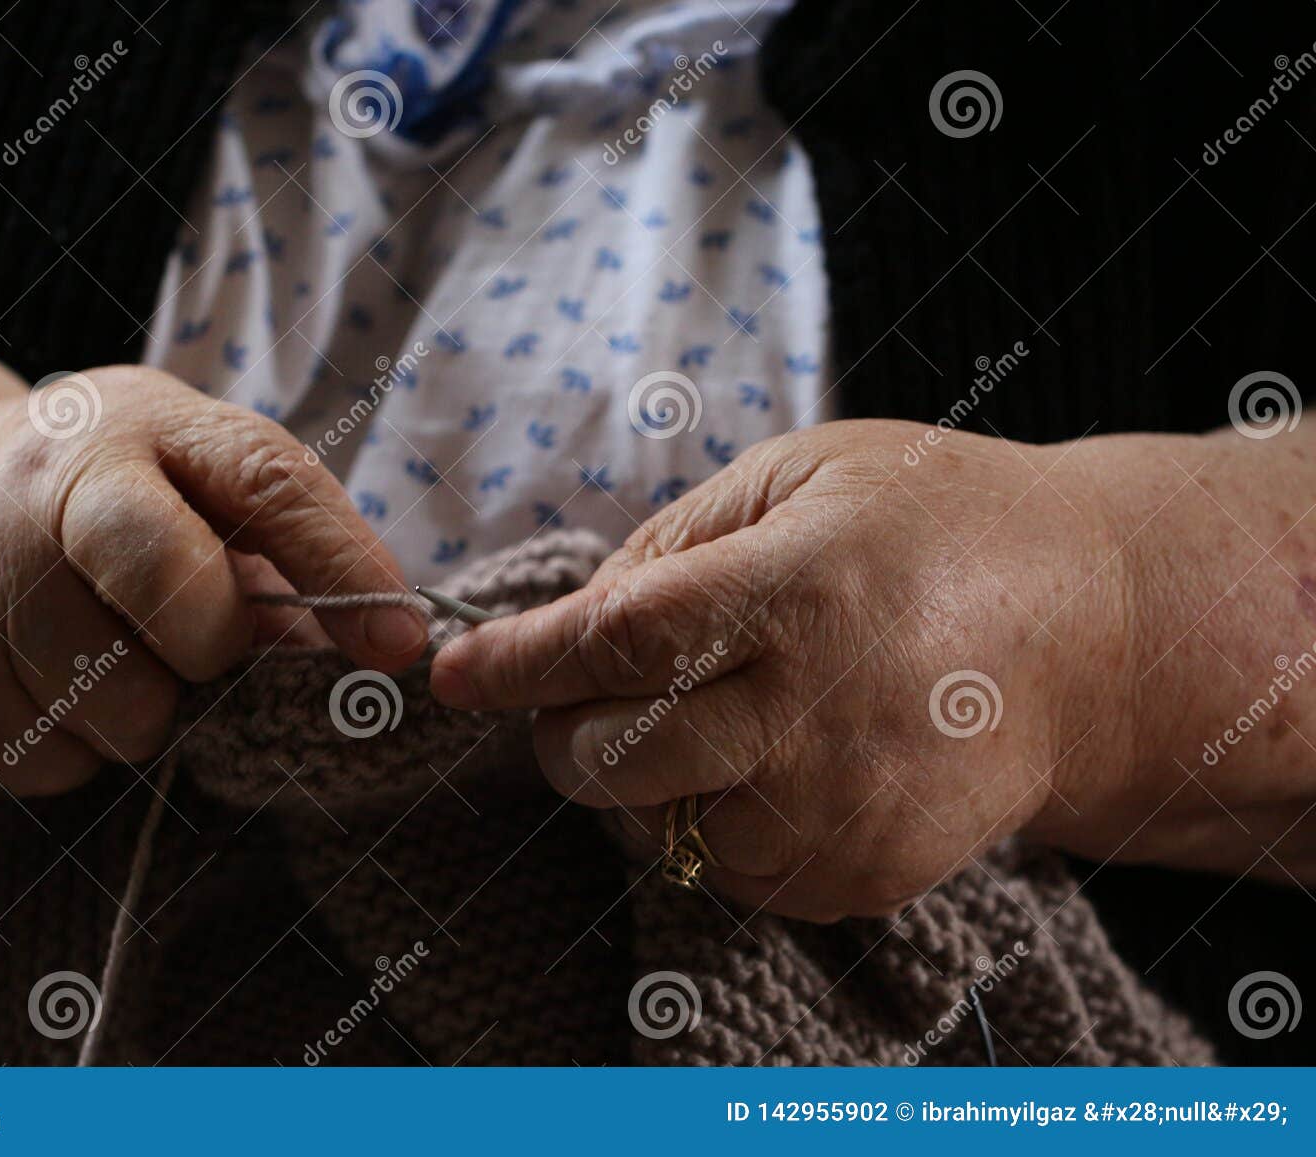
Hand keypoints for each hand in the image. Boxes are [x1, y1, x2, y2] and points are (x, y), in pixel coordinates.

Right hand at [0, 366, 425, 794]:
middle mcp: (44, 489)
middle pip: (190, 613)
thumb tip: (384, 646)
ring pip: (127, 712)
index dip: (344, 568)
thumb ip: (283, 539)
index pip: (266, 485)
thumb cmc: (96, 500)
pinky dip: (79, 749)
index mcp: (138, 425)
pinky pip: (57, 766)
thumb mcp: (186, 472)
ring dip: (148, 711)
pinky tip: (53, 686)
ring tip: (115, 656)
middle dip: (217, 649)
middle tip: (193, 636)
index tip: (401, 644)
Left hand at [430, 418, 1267, 920]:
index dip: (516, 664)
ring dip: (649, 778)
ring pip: (659, 827)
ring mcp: (845, 809)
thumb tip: (573, 622)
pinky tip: (776, 761)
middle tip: (591, 689)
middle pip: (611, 758)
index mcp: (799, 587)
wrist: (1093, 632)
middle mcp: (818, 712)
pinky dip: (719, 821)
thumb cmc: (937, 527)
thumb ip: (677, 544)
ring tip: (723, 714)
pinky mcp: (866, 874)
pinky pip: (730, 871)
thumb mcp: (804, 475)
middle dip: (565, 728)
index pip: (614, 643)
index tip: (451, 674)